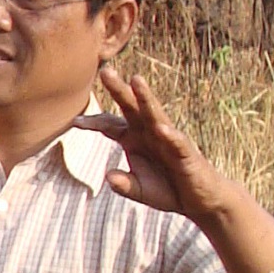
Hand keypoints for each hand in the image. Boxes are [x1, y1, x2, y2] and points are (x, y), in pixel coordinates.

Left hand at [77, 66, 239, 222]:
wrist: (198, 200)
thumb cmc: (168, 190)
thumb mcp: (139, 191)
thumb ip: (123, 185)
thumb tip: (109, 176)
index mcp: (135, 140)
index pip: (111, 126)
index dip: (95, 123)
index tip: (75, 122)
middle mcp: (151, 134)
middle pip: (133, 108)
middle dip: (120, 90)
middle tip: (106, 71)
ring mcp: (170, 141)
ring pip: (156, 115)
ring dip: (146, 98)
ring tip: (136, 80)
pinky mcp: (186, 153)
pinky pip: (177, 142)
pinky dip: (170, 135)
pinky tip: (161, 128)